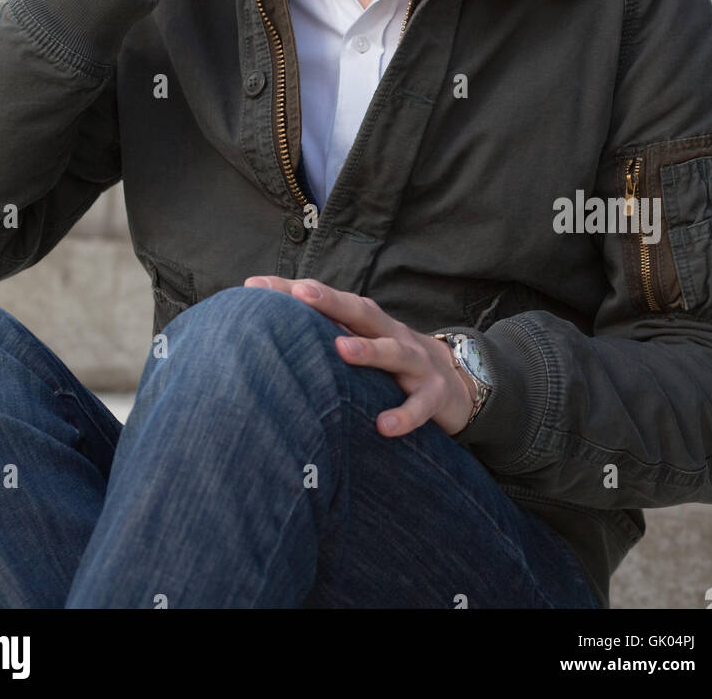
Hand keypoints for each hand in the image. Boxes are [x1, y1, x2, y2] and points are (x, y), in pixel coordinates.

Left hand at [243, 275, 475, 437]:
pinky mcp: (434, 394)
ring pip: (393, 351)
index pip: (327, 300)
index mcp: (366, 322)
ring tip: (341, 351)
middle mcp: (389, 333)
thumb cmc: (391, 360)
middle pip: (360, 312)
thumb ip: (323, 337)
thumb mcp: (361, 342)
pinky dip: (404, 414)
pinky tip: (384, 425)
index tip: (255, 285)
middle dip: (330, 301)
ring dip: (368, 350)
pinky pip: (420, 405)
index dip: (292, 291)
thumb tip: (265, 334)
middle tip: (301, 294)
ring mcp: (414, 362)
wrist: (456, 380)